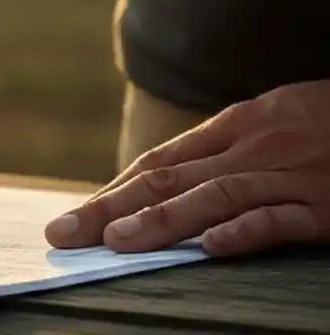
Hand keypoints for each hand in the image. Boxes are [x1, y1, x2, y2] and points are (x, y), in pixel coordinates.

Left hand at [45, 80, 329, 256]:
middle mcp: (256, 146)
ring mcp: (292, 174)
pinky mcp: (329, 205)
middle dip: (110, 208)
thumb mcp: (279, 118)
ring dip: (161, 221)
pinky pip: (281, 218)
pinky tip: (209, 248)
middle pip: (170, 179)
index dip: (114, 190)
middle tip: (64, 235)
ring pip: (214, 197)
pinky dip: (244, 231)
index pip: (162, 162)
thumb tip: (176, 176)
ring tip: (116, 242)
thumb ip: (230, 145)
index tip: (77, 217)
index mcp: (240, 125)